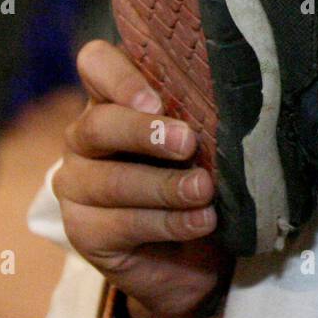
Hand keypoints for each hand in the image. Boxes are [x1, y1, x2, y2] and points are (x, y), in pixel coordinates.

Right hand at [56, 40, 232, 317]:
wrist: (195, 253)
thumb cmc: (201, 174)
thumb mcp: (204, 138)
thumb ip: (201, 114)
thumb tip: (239, 95)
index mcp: (113, 98)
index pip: (95, 64)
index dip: (119, 76)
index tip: (157, 100)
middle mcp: (86, 137)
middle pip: (98, 126)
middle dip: (145, 134)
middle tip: (188, 143)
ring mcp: (78, 186)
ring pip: (111, 182)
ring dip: (164, 185)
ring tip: (204, 189)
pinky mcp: (84, 232)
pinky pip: (123, 225)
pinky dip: (169, 223)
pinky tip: (202, 221)